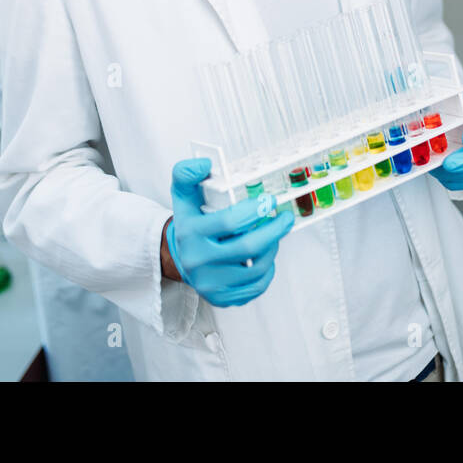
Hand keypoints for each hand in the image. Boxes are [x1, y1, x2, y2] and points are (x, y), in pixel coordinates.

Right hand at [165, 158, 292, 307]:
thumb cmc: (189, 222)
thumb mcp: (182, 193)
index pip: (229, 221)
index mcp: (190, 232)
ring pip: (255, 268)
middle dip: (273, 231)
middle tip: (285, 219)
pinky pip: (255, 287)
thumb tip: (204, 164)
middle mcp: (198, 260)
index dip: (255, 210)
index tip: (270, 201)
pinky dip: (266, 271)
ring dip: (271, 249)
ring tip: (273, 236)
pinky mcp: (220, 298)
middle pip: (247, 247)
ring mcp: (210, 282)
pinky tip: (265, 257)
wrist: (178, 257)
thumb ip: (187, 173)